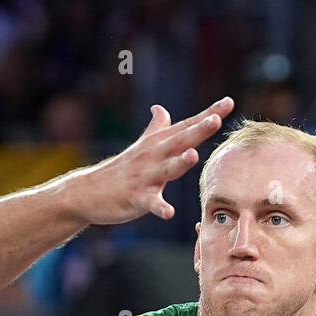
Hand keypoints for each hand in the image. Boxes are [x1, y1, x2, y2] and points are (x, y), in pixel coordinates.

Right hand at [69, 98, 233, 224]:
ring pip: (166, 169)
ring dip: (179, 162)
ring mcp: (144, 177)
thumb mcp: (140, 147)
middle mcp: (152, 156)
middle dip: (197, 131)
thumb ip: (156, 128)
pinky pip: (150, 204)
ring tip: (193, 155)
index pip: (187, 126)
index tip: (229, 102)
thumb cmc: (118, 171)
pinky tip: (169, 213)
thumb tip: (160, 108)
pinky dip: (159, 208)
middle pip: (179, 141)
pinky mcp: (135, 198)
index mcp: (157, 144)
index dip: (208, 114)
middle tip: (215, 120)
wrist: (87, 192)